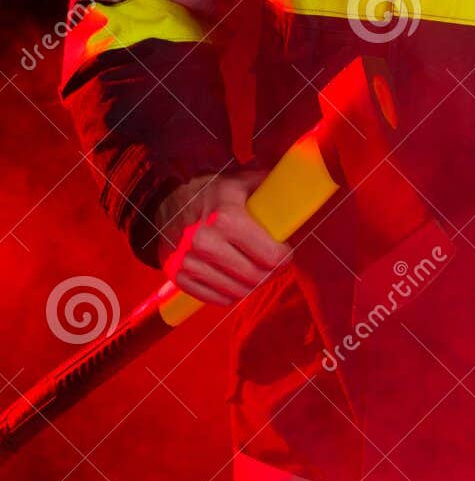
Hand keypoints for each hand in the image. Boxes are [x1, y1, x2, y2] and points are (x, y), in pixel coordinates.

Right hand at [156, 168, 291, 304]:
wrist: (167, 201)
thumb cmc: (213, 192)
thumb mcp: (241, 181)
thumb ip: (270, 187)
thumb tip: (301, 189)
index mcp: (225, 217)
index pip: (270, 256)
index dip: (284, 257)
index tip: (286, 251)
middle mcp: (204, 242)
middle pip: (255, 277)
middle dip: (271, 273)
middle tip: (274, 265)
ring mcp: (188, 261)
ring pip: (237, 292)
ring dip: (252, 285)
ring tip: (256, 271)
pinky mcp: (178, 275)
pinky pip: (216, 299)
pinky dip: (231, 293)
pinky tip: (236, 279)